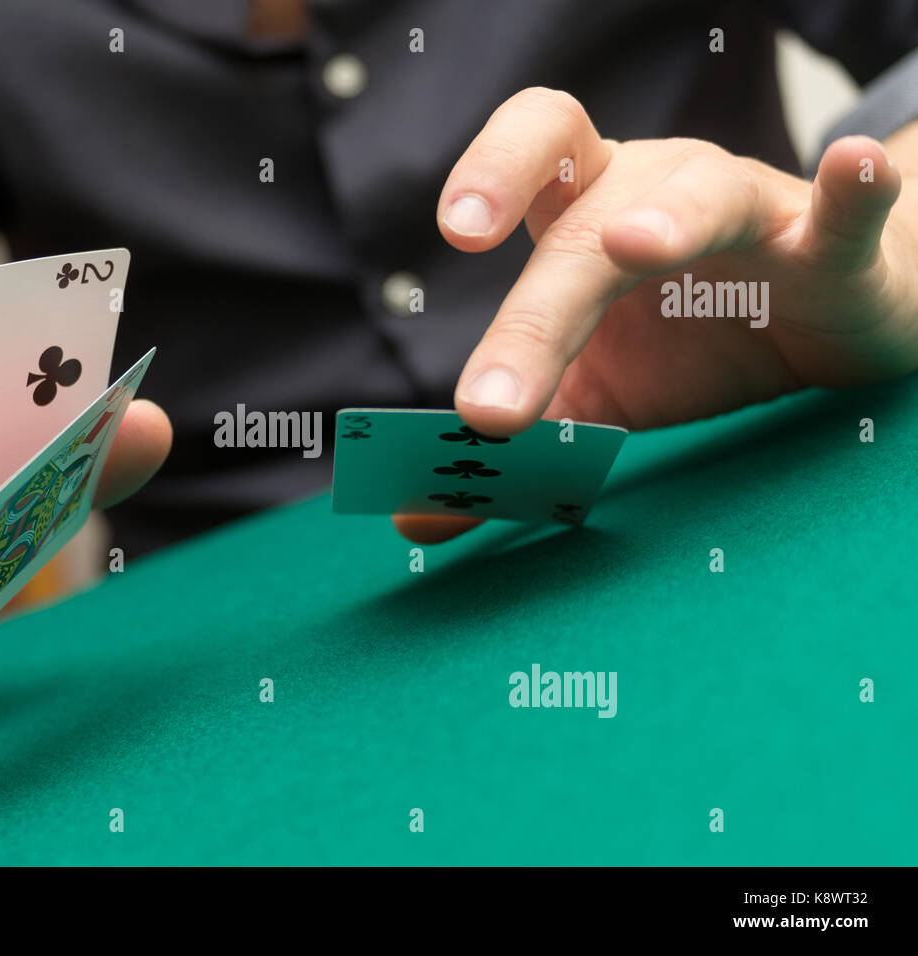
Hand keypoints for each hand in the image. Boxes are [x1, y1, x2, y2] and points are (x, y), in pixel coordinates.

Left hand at [399, 87, 917, 543]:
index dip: (491, 175)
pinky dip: (849, 192)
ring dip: (669, 218)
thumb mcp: (593, 393)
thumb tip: (417, 514)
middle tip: (490, 397)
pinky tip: (852, 169)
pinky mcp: (830, 249)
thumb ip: (513, 442)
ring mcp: (747, 210)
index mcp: (583, 215)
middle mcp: (654, 193)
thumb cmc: (694, 342)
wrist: (824, 321)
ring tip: (632, 248)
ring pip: (702, 194)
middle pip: (588, 216)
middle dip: (539, 303)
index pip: (532, 159)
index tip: (453, 235)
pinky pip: (842, 211)